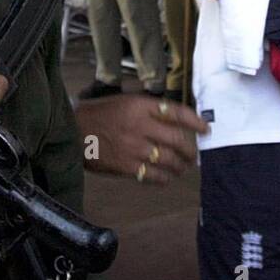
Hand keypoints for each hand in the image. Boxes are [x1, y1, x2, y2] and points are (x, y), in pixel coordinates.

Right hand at [77, 93, 209, 183]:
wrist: (73, 132)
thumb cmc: (99, 115)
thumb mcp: (125, 101)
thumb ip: (149, 109)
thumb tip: (175, 120)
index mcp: (140, 106)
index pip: (176, 112)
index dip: (195, 121)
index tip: (206, 129)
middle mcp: (139, 126)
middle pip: (177, 140)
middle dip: (190, 150)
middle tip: (193, 154)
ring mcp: (133, 148)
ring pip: (168, 160)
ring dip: (180, 166)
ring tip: (183, 168)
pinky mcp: (126, 166)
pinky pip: (153, 176)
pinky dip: (164, 178)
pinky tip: (167, 177)